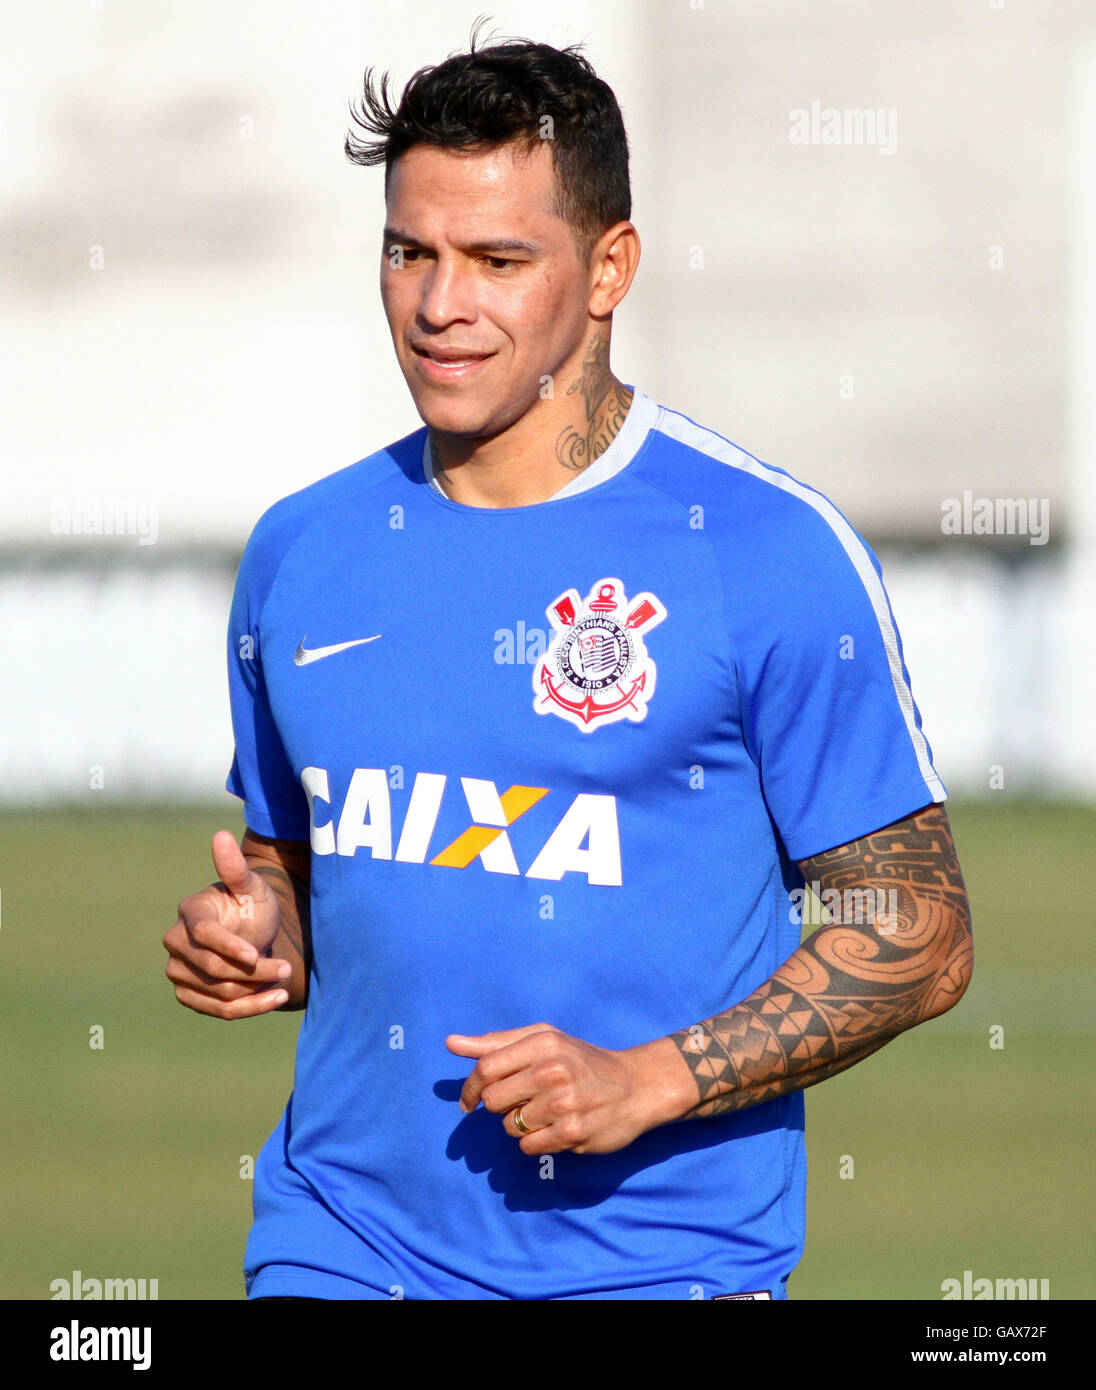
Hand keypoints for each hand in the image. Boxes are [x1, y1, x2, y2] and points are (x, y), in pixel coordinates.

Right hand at [163, 831, 289, 1018]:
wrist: (253, 933)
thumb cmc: (251, 904)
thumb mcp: (251, 886)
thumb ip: (235, 867)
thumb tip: (221, 835)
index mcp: (190, 912)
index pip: (204, 935)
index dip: (229, 946)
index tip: (256, 954)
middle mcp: (176, 943)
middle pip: (213, 968)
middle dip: (253, 971)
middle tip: (286, 967)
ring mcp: (179, 971)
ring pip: (219, 992)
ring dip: (256, 990)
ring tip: (284, 977)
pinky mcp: (189, 994)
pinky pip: (218, 1010)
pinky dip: (250, 1008)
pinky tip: (275, 998)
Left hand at [446, 1024, 688, 1155]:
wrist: (636, 1086)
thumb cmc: (581, 1061)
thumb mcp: (543, 1041)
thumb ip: (495, 1043)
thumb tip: (451, 1043)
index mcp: (543, 1043)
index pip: (485, 1068)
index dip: (470, 1088)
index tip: (469, 1102)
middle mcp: (553, 1070)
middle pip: (493, 1100)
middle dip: (500, 1106)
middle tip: (523, 1101)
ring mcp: (564, 1103)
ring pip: (509, 1127)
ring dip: (520, 1125)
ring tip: (546, 1112)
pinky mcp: (573, 1132)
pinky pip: (528, 1147)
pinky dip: (535, 1143)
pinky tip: (555, 1128)